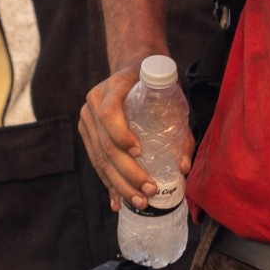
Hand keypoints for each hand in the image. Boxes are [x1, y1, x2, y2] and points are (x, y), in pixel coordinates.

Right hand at [78, 64, 192, 211]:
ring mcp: (87, 120)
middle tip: (149, 190)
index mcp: (113, 87)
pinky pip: (97, 161)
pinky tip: (117, 202)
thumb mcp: (171, 93)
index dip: (121, 134)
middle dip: (127, 172)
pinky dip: (109, 183)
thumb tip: (182, 166)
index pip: (109, 113)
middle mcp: (93, 103)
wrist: (133, 67)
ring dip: (120, 184)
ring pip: (99, 158)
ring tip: (139, 201)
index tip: (139, 152)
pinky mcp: (87, 134)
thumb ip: (179, 129)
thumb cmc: (156, 81)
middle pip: (105, 144)